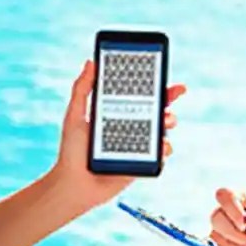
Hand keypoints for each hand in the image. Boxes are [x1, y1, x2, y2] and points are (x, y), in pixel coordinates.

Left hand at [46, 60, 185, 211]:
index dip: (152, 83)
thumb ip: (82, 89)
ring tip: (166, 121)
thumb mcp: (74, 115)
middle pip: (157, 110)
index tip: (162, 71)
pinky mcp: (142, 164)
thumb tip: (90, 62)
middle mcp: (130, 127)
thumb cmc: (71, 150)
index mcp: (116, 113)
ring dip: (169, 122)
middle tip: (174, 93)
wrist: (73, 184)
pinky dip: (165, 149)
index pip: (138, 94)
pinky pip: (161, 155)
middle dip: (170, 100)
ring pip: (163, 131)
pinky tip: (161, 146)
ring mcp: (138, 146)